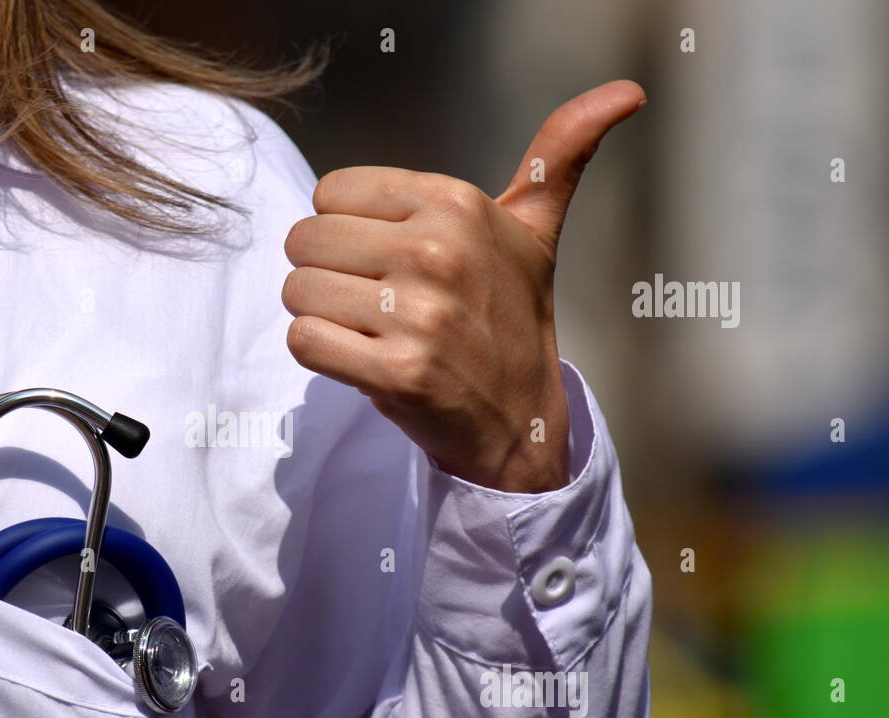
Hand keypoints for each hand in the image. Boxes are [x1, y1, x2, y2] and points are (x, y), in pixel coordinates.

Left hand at [282, 80, 645, 492]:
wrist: (519, 416)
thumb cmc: (511, 314)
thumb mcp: (534, 228)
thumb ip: (557, 155)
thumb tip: (628, 91)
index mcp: (456, 204)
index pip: (330, 192)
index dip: (346, 228)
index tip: (387, 257)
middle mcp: (437, 251)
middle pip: (305, 240)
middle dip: (326, 272)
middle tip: (372, 300)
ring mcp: (419, 315)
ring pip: (298, 290)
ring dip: (319, 315)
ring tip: (368, 329)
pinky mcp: (398, 373)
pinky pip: (303, 340)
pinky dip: (319, 353)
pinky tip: (360, 359)